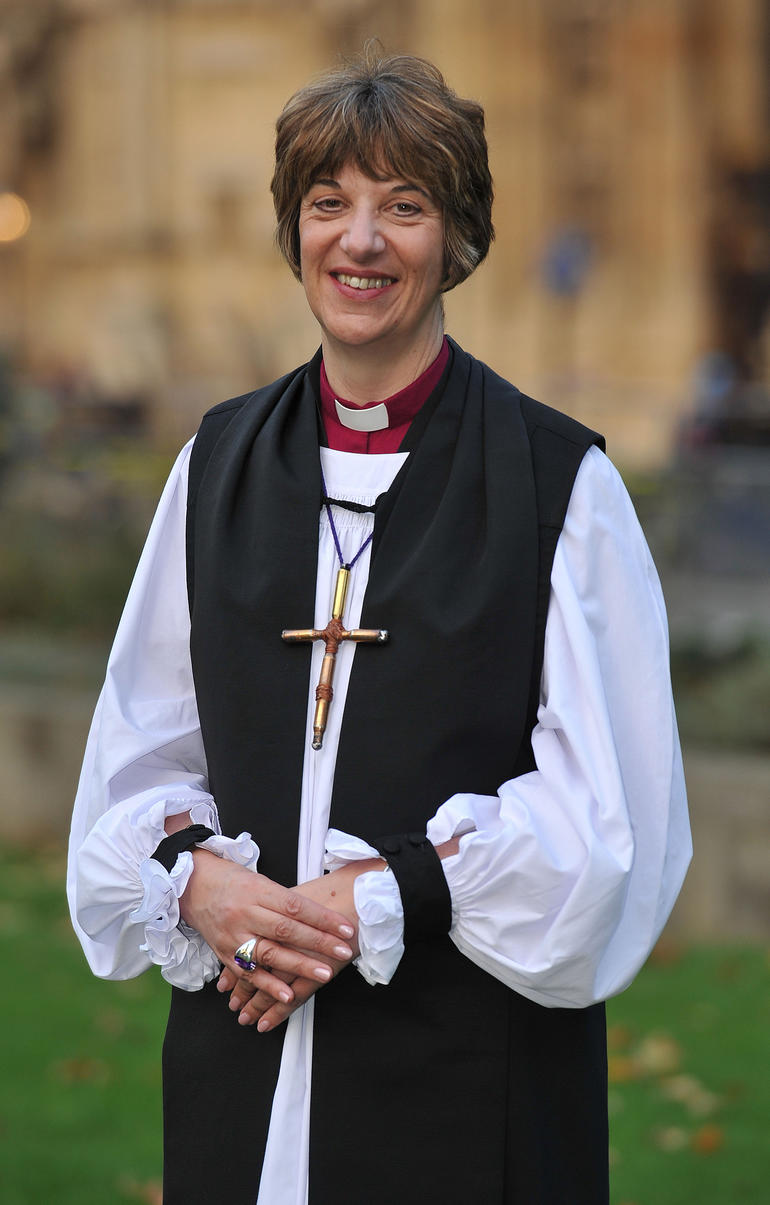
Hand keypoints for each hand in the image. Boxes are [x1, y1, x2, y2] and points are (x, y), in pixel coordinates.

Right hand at [180, 850, 355, 1004]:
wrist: (192, 886)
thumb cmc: (233, 881)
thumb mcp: (261, 881)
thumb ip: (285, 900)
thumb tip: (322, 914)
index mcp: (258, 890)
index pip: (296, 905)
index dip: (323, 918)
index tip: (346, 928)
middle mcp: (246, 913)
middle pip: (285, 929)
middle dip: (318, 943)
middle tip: (343, 952)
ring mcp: (233, 935)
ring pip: (269, 953)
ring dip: (298, 966)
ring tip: (324, 974)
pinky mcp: (224, 953)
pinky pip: (248, 973)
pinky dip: (268, 986)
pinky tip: (287, 996)